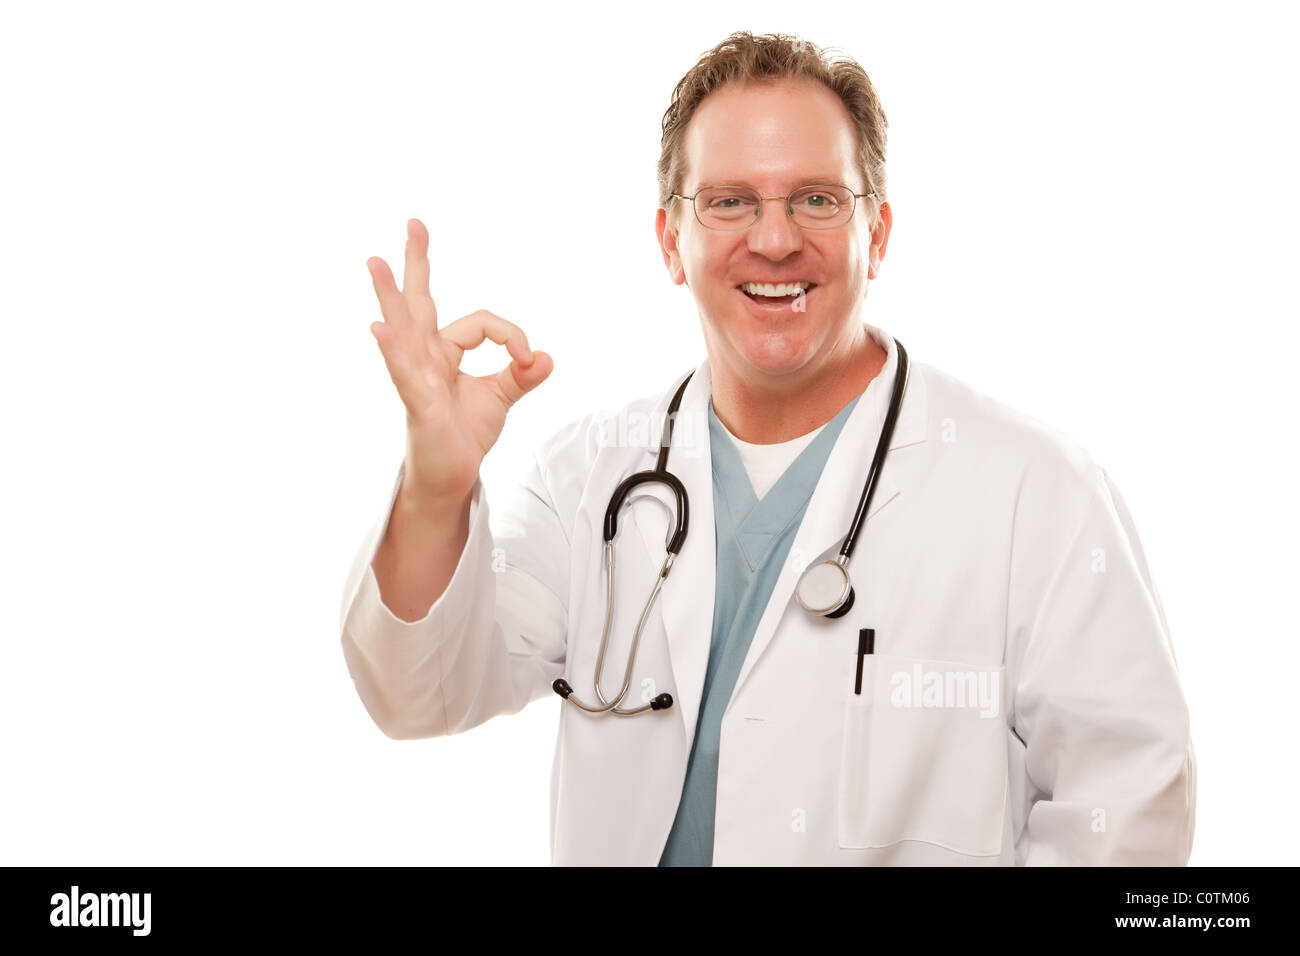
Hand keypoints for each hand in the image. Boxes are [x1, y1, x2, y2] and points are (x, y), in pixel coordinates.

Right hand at [367, 218, 553, 502]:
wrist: (451, 479)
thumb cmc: (463, 436)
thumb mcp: (498, 398)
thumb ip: (521, 375)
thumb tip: (546, 357)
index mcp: (443, 352)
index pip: (480, 323)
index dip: (510, 335)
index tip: (527, 357)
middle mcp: (425, 358)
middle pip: (419, 303)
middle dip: (417, 263)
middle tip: (415, 223)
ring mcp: (416, 378)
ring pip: (403, 330)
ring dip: (389, 296)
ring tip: (374, 263)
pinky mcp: (417, 404)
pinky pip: (404, 372)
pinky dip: (394, 350)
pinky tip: (380, 328)